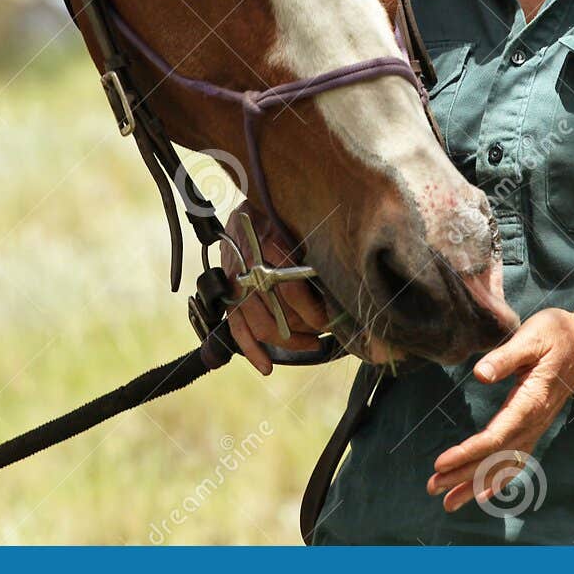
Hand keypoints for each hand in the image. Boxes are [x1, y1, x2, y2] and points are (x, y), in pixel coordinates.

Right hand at [221, 205, 327, 375]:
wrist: (248, 207)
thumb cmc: (281, 214)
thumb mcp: (298, 220)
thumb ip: (312, 244)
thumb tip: (345, 270)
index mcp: (268, 245)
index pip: (290, 289)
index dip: (313, 309)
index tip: (334, 317)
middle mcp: (249, 268)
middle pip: (278, 311)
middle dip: (306, 327)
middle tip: (328, 331)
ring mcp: (236, 284)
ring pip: (261, 325)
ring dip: (289, 340)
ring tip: (313, 343)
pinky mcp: (228, 295)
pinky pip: (236, 329)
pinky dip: (251, 350)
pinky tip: (266, 366)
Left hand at [426, 306, 573, 511]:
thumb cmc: (556, 336)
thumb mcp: (531, 339)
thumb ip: (505, 358)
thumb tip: (480, 374)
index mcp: (529, 403)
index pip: (494, 437)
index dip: (467, 453)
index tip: (440, 463)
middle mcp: (533, 422)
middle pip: (495, 457)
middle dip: (462, 475)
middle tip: (431, 487)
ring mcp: (535, 428)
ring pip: (504, 464)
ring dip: (475, 484)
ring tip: (448, 501)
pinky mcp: (534, 426)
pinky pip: (516, 460)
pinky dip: (499, 480)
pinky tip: (482, 493)